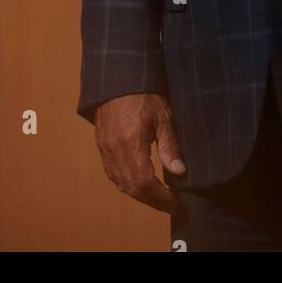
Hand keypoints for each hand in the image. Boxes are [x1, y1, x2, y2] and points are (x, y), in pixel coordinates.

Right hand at [93, 92, 186, 212]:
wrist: (118, 78)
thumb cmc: (144, 94)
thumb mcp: (163, 117)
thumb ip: (170, 146)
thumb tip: (179, 172)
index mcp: (130, 143)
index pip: (144, 182)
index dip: (160, 197)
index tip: (175, 201)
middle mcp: (114, 150)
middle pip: (131, 187)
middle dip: (152, 200)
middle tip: (169, 204)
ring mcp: (105, 149)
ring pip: (120, 183)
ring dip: (139, 194)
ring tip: (157, 197)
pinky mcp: (101, 145)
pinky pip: (112, 173)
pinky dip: (126, 183)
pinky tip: (138, 183)